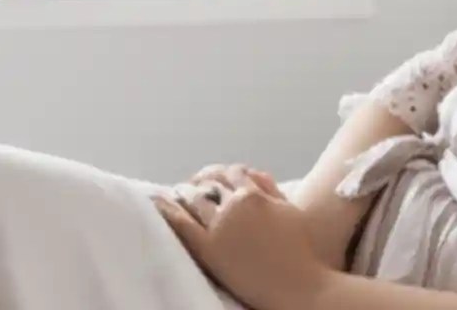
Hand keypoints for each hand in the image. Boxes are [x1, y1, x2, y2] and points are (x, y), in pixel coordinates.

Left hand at [155, 172, 330, 309]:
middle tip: (189, 185)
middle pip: (210, 185)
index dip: (219, 173)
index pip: (231, 173)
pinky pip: (182, 224)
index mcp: (255, 195)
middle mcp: (235, 206)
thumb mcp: (289, 210)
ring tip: (176, 192)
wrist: (294, 284)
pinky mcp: (208, 249)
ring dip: (182, 192)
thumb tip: (254, 173)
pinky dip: (167, 210)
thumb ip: (271, 189)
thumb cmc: (298, 249)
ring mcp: (220, 227)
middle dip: (199, 182)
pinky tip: (158, 203)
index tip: (213, 176)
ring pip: (194, 200)